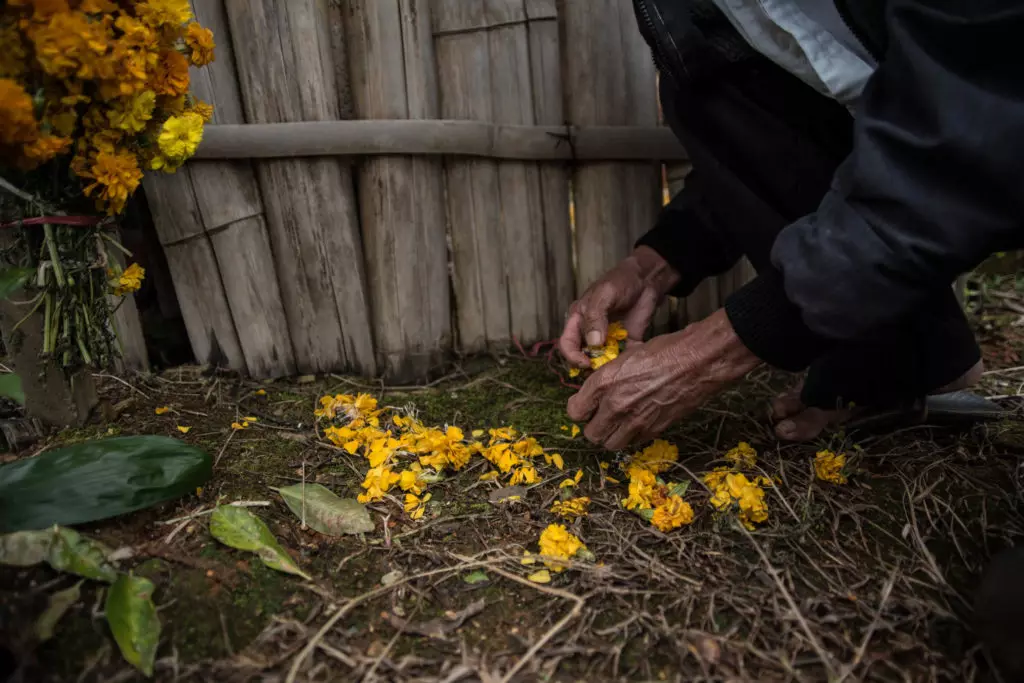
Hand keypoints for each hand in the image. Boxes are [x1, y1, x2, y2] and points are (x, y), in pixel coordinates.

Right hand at [559, 247, 680, 367]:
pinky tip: (632, 363)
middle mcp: (590, 332)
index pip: (567, 344)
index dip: (572, 356)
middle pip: (583, 356)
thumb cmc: (620, 281)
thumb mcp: (604, 295)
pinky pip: (623, 358)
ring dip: (608, 367)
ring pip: (602, 361)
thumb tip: (593, 344)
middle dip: (590, 366)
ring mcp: (608, 339)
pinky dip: (626, 363)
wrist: (646, 279)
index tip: (586, 363)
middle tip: (603, 370)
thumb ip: (596, 317)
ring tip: (617, 369)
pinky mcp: (626, 343)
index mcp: (578, 320)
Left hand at [567, 309, 761, 449]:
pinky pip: (634, 442)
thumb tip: (596, 391)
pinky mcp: (654, 430)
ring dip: (611, 435)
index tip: (585, 405)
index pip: (575, 411)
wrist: (698, 362)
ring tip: (618, 423)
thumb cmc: (665, 351)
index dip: (579, 408)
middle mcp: (616, 405)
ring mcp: (635, 421)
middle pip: (591, 434)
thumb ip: (607, 378)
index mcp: (604, 383)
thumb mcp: (627, 356)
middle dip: (594, 426)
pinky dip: (632, 436)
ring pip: (610, 444)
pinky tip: (637, 421)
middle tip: (601, 416)